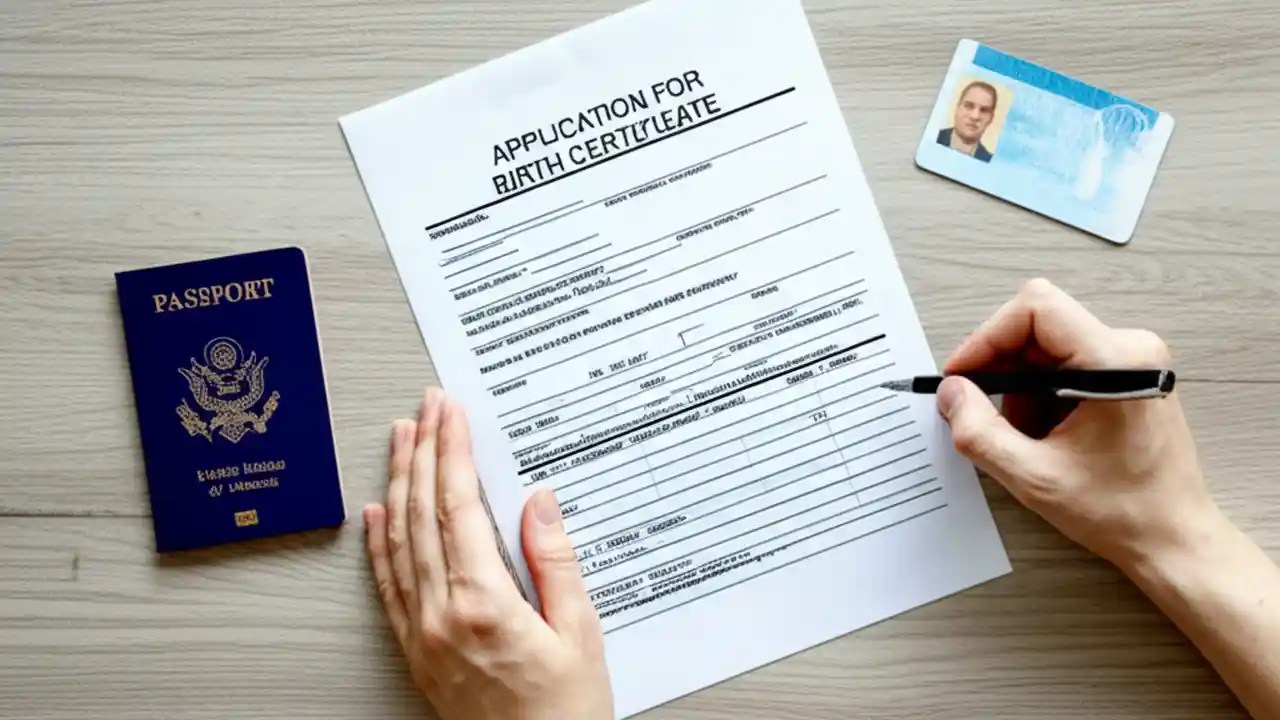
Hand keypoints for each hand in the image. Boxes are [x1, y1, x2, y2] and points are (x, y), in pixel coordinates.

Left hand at [364, 387, 612, 719]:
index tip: (450, 413)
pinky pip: (388, 585)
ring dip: (398, 484)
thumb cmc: (565, 713)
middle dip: (422, 451)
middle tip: (426, 408)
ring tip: (400, 441)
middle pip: (422, 514)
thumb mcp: (579, 634)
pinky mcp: (416, 650)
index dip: (451, 451)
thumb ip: (554, 563)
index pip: (458, 506)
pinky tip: (376, 515)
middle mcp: (441, 614)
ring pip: (399, 541)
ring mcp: (422, 633)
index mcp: (484, 603)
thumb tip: (538, 503)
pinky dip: (380, 543)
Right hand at [936, 279, 1220, 568]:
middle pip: (1037, 327)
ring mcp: (1132, 359)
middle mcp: (1130, 348)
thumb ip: (979, 432)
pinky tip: (1045, 436)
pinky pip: (1065, 364)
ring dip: (1019, 389)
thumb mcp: (1033, 477)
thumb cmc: (1120, 511)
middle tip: (979, 413)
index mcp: (1116, 362)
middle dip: (1000, 370)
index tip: (962, 375)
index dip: (987, 337)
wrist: (1173, 537)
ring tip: (1024, 438)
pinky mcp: (1128, 374)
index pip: (1036, 308)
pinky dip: (1040, 395)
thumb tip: (950, 393)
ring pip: (1046, 347)